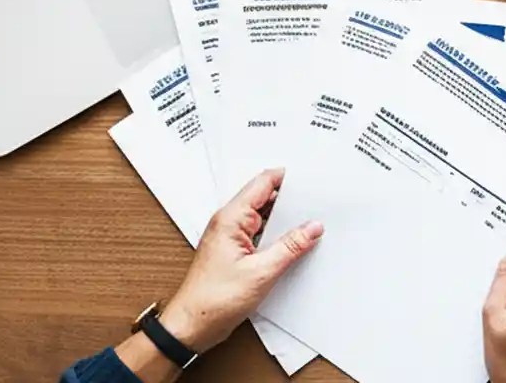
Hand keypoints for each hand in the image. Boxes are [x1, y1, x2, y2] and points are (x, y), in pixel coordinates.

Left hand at [159, 168, 323, 352]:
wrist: (191, 326)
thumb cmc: (213, 301)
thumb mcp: (262, 272)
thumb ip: (290, 246)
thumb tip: (312, 228)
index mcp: (230, 218)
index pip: (263, 183)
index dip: (288, 179)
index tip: (310, 184)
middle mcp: (228, 222)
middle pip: (265, 198)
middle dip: (290, 201)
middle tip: (314, 209)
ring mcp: (230, 236)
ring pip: (263, 218)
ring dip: (283, 222)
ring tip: (305, 229)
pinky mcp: (233, 251)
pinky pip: (259, 234)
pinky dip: (275, 237)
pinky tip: (289, 247)